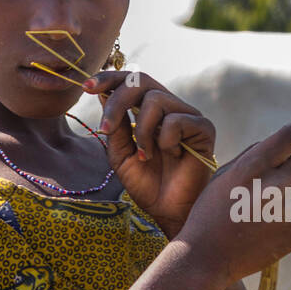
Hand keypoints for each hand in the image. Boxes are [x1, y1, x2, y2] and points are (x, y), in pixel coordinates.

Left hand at [87, 71, 216, 237]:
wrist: (168, 211)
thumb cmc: (147, 185)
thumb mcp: (120, 154)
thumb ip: (115, 126)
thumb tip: (102, 93)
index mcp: (149, 111)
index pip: (131, 81)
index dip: (108, 79)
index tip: (87, 87)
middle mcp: (169, 108)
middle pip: (141, 81)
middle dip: (117, 101)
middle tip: (106, 128)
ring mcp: (188, 116)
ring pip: (156, 99)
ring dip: (142, 131)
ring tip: (145, 156)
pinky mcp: (203, 128)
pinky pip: (176, 120)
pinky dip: (165, 140)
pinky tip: (173, 156)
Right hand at [177, 120, 290, 283]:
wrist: (208, 257)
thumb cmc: (213, 211)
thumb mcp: (225, 175)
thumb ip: (255, 155)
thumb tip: (285, 144)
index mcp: (253, 167)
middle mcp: (275, 186)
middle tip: (285, 175)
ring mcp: (289, 211)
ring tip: (267, 208)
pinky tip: (269, 226)